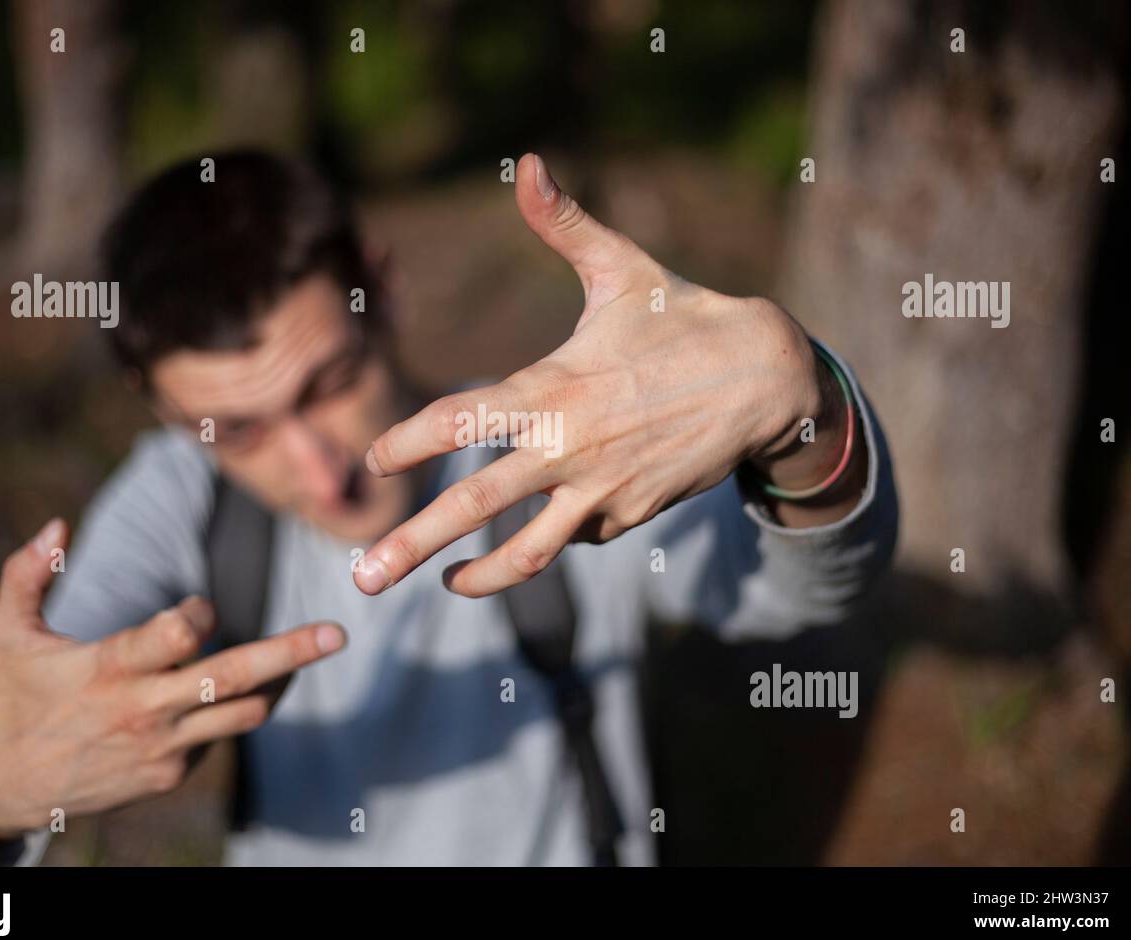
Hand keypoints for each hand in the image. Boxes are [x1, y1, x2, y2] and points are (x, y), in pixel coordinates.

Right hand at [0, 518, 346, 840]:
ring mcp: (165, 745)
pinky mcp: (174, 772)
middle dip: (290, 652)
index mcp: (110, 668)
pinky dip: (233, 707)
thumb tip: (58, 524)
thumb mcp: (9, 633)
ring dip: (273, 680)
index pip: (179, 634)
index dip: (199, 612)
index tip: (198, 610)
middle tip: (337, 633)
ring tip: (302, 655)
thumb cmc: (23, 695)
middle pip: (233, 676)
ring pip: (245, 710)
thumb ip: (26, 575)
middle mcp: (144, 709)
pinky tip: (234, 690)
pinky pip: (224, 733)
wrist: (17, 784)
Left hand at [353, 153, 864, 598]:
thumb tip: (526, 162)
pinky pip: (576, 534)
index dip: (409, 440)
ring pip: (527, 553)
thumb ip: (563, 223)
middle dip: (410, 543)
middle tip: (363, 578)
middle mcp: (569, 448)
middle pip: (474, 507)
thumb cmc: (685, 316)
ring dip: (477, 579)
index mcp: (553, 387)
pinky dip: (549, 534)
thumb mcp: (621, 267)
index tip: (375, 458)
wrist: (768, 379)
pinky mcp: (630, 516)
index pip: (459, 418)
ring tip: (440, 585)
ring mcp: (601, 490)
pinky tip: (536, 526)